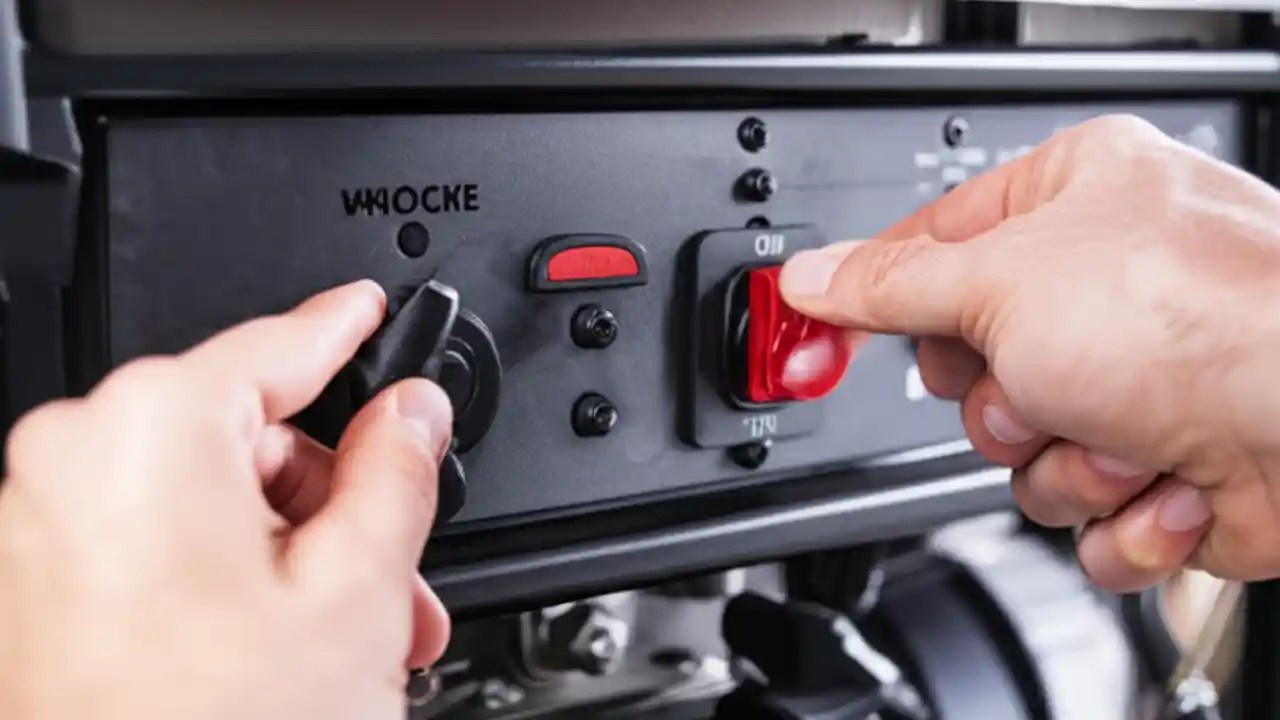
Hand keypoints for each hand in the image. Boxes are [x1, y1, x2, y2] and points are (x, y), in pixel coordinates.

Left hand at [0, 281, 451, 718]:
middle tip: (397, 572)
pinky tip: (285, 647)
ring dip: (296, 555)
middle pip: (245, 439)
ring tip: (355, 638)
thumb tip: (410, 413)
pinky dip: (230, 577)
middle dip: (336, 504)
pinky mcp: (32, 594)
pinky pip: (155, 544)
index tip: (370, 312)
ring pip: (206, 499)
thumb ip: (397, 470)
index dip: (344, 328)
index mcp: (149, 433)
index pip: (275, 343)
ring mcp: (38, 533)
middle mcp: (72, 466)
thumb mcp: (357, 588)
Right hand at [779, 115, 1279, 592]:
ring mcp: (1141, 384)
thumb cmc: (1203, 316)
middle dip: (1002, 403)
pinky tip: (1167, 482)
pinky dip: (1118, 516)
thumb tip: (808, 278)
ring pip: (1023, 456)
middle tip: (1037, 382)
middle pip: (971, 371)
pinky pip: (1085, 519)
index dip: (874, 300)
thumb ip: (887, 286)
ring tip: (1123, 434)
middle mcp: (1108, 289)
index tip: (816, 337)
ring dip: (1065, 463)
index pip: (929, 249)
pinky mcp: (1167, 468)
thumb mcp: (999, 282)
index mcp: (1072, 203)